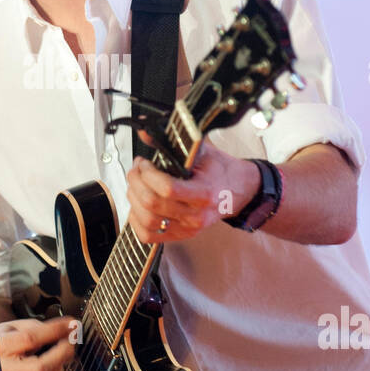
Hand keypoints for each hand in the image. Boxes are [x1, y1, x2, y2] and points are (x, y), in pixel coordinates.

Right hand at [0, 314, 76, 370]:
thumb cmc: (4, 339)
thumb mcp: (15, 325)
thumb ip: (36, 327)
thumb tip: (63, 331)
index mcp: (0, 347)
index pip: (30, 339)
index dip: (54, 330)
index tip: (70, 324)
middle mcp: (3, 370)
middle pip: (39, 369)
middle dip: (62, 354)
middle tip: (70, 342)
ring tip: (61, 358)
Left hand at [125, 139, 258, 243]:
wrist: (236, 191)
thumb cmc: (219, 170)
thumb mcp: (200, 151)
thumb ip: (172, 143)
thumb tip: (144, 133)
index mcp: (205, 193)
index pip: (169, 189)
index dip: (148, 174)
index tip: (144, 163)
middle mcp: (196, 215)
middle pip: (153, 204)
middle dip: (137, 182)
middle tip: (136, 170)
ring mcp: (188, 229)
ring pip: (147, 221)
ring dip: (133, 199)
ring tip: (136, 185)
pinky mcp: (180, 235)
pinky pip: (148, 236)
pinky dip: (136, 221)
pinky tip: (138, 206)